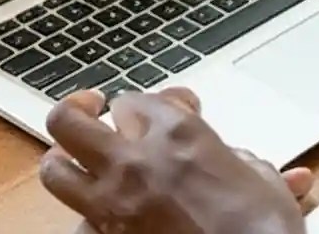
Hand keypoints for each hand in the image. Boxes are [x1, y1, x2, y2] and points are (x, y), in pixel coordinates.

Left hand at [40, 88, 312, 233]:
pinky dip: (86, 220)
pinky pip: (77, 224)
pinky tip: (101, 218)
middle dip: (79, 109)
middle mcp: (135, 160)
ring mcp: (113, 203)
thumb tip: (237, 161)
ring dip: (64, 159)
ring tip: (75, 156)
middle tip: (92, 109)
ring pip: (55, 168)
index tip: (173, 106)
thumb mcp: (263, 181)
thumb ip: (240, 160)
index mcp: (177, 133)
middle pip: (72, 118)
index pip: (137, 98)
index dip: (156, 101)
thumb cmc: (262, 229)